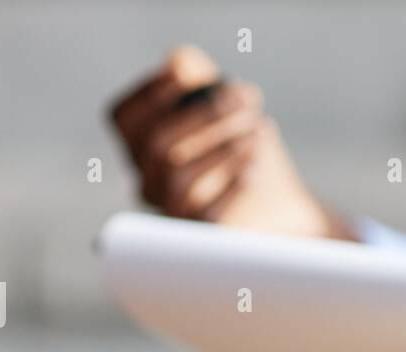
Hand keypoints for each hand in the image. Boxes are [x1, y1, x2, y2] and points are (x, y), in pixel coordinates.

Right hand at [109, 46, 351, 238]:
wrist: (281, 206)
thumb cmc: (244, 148)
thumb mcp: (224, 106)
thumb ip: (198, 77)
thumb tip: (178, 61)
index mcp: (141, 149)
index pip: (124, 120)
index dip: (151, 92)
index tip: (187, 71)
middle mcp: (149, 182)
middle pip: (159, 145)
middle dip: (206, 115)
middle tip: (248, 97)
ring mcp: (173, 212)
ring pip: (179, 178)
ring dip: (224, 146)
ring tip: (260, 129)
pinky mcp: (202, 235)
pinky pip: (206, 212)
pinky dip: (234, 182)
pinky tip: (257, 163)